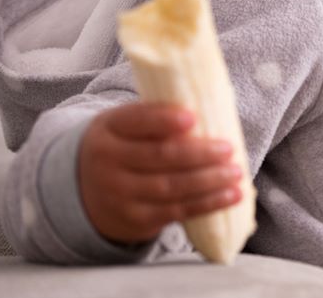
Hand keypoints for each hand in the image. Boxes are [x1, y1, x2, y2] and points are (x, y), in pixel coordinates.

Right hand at [78, 103, 243, 244]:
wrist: (86, 190)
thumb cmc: (126, 146)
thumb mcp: (128, 125)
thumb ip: (159, 116)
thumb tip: (214, 104)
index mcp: (109, 129)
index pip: (136, 121)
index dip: (163, 120)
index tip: (193, 118)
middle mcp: (108, 162)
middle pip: (158, 156)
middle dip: (198, 153)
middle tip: (228, 149)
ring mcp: (119, 194)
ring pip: (169, 187)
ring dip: (209, 181)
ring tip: (236, 172)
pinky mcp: (135, 219)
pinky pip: (175, 211)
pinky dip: (207, 203)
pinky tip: (230, 195)